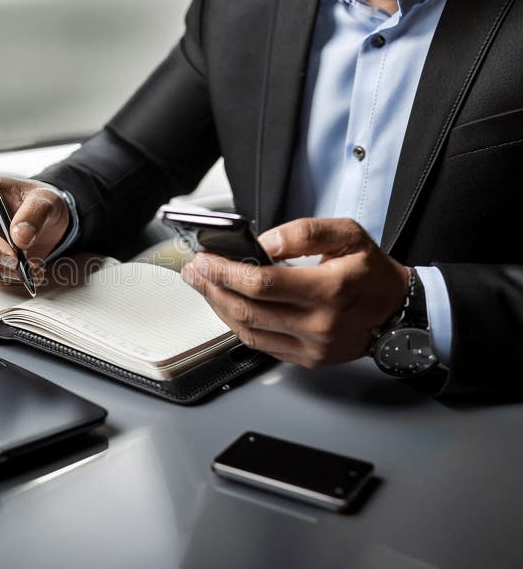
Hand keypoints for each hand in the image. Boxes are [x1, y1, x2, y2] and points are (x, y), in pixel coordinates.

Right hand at [0, 177, 69, 284]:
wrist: (45, 217)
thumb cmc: (39, 202)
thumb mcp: (45, 199)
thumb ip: (34, 213)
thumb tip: (20, 235)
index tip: (12, 256)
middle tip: (24, 269)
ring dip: (5, 273)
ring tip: (32, 271)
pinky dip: (6, 278)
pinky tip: (25, 274)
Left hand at [181, 218, 408, 368]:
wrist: (397, 311)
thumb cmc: (371, 271)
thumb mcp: (347, 234)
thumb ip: (303, 233)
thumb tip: (263, 242)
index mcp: (330, 290)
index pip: (263, 284)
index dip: (226, 272)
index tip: (205, 259)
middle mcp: (320, 325)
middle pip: (249, 310)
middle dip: (213, 288)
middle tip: (194, 271)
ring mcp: (312, 347)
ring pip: (248, 331)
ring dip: (219, 307)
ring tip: (203, 286)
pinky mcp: (307, 359)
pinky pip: (261, 345)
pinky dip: (237, 325)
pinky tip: (226, 306)